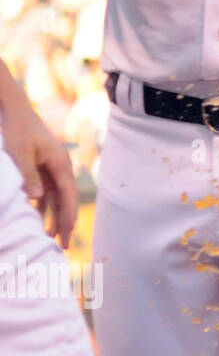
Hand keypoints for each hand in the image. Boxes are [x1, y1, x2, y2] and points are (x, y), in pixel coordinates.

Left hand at [0, 90, 77, 247]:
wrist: (13, 109)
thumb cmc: (18, 130)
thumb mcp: (20, 154)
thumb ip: (28, 176)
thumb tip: (37, 199)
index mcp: (60, 164)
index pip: (68, 197)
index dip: (67, 218)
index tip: (65, 236)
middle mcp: (60, 168)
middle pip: (65, 200)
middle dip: (64, 223)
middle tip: (61, 245)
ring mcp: (51, 168)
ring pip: (55, 198)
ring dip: (52, 217)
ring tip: (49, 237)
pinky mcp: (41, 168)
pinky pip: (44, 191)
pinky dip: (41, 206)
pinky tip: (36, 219)